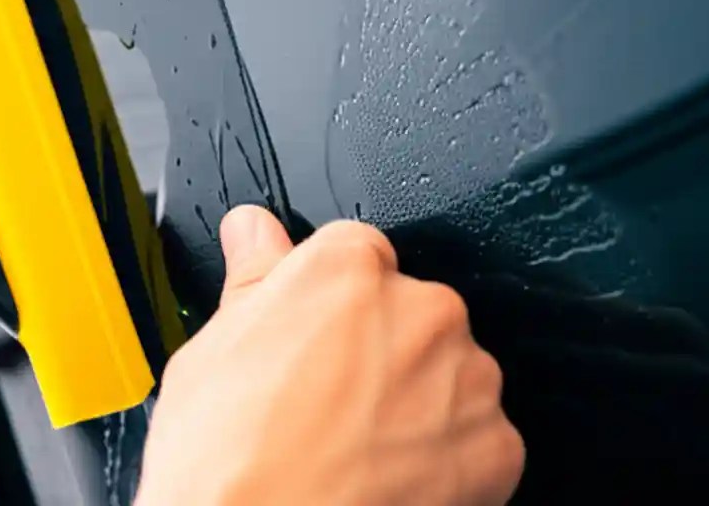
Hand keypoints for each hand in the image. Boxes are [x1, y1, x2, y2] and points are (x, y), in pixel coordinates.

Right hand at [136, 206, 523, 504]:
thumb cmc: (227, 455)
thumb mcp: (213, 348)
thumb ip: (251, 276)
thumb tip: (252, 231)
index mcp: (346, 268)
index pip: (354, 255)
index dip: (327, 304)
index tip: (310, 338)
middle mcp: (419, 308)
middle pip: (407, 312)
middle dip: (376, 350)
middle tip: (323, 401)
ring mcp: (465, 378)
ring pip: (447, 374)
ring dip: (416, 401)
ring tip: (352, 448)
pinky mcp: (496, 446)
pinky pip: (477, 438)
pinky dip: (444, 459)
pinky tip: (387, 478)